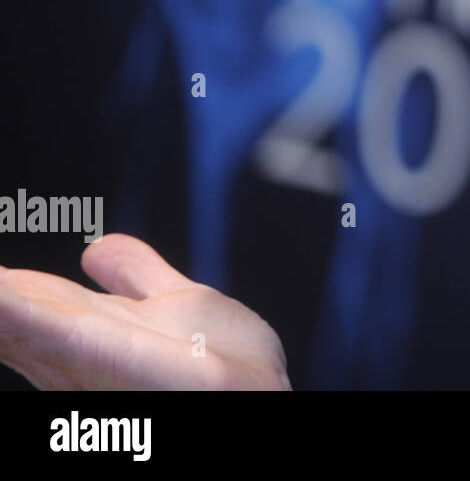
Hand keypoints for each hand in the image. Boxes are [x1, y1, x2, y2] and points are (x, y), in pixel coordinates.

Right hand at [0, 233, 290, 389]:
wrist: (257, 408)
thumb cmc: (226, 371)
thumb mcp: (176, 308)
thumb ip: (136, 277)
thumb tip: (98, 249)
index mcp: (84, 334)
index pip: (16, 301)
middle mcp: (77, 352)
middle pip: (8, 313)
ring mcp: (92, 362)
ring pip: (16, 322)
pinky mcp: (117, 360)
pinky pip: (57, 332)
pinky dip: (13, 309)